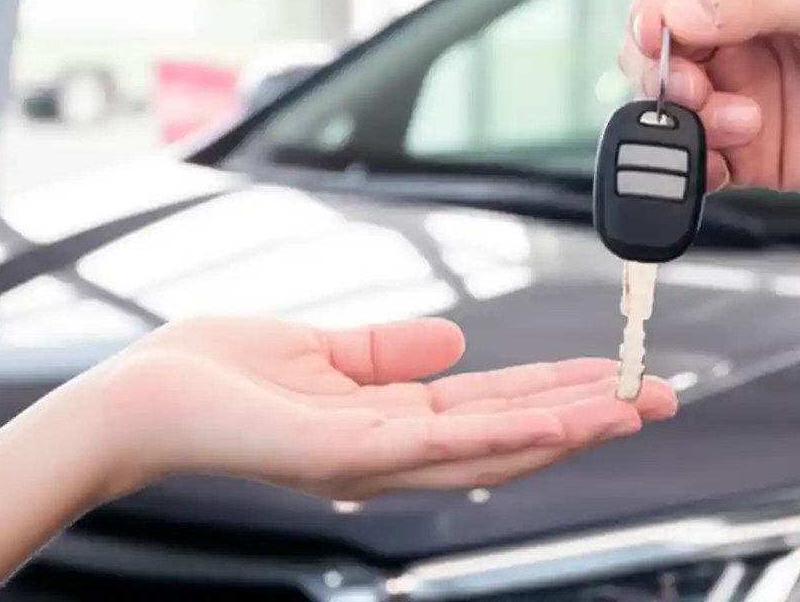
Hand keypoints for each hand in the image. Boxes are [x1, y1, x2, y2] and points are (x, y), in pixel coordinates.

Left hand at [86, 317, 676, 500]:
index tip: (618, 374)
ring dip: (568, 427)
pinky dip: (506, 431)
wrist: (138, 396)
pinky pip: (439, 443)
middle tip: (660, 397)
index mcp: (389, 420)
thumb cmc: (213, 375)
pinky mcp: (345, 454)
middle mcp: (391, 450)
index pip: (494, 406)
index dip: (561, 390)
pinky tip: (557, 418)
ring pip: (490, 446)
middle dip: (588, 416)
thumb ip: (389, 349)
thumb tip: (455, 340)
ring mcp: (372, 459)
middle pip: (510, 434)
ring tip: (631, 408)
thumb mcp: (322, 347)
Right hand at [620, 0, 799, 213]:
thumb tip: (676, 15)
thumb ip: (752, 3)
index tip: (659, 37)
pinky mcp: (756, 152)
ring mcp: (747, 95)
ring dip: (688, 120)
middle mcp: (745, 37)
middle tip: (697, 89)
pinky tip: (729, 159)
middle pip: (659, 49)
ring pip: (672, 108)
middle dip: (664, 72)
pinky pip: (702, 161)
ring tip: (744, 123)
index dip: (653, 9)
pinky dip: (697, 165)